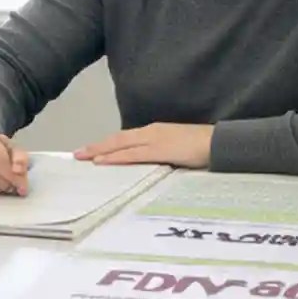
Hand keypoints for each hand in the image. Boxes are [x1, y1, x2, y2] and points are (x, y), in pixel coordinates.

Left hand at [74, 123, 213, 168]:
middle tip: (77, 154)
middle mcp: (151, 132)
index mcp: (155, 132)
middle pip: (118, 139)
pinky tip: (103, 161)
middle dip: (97, 146)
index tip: (92, 150)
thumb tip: (150, 166)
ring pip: (120, 145)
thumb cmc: (202, 148)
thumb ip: (162, 155)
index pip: (125, 138)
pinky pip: (132, 154)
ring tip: (84, 158)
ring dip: (101, 151)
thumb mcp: (177, 150)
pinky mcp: (159, 149)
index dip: (108, 144)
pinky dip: (116, 157)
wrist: (220, 142)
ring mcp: (154, 139)